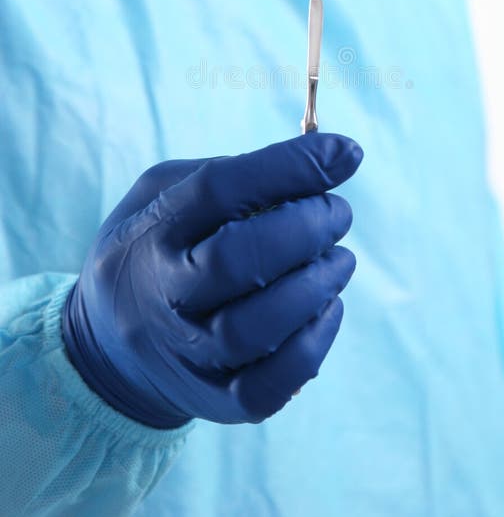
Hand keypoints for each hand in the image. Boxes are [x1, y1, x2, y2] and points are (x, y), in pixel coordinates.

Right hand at [62, 133, 362, 427]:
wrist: (108, 347)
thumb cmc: (157, 248)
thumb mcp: (167, 192)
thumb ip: (236, 175)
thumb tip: (325, 164)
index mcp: (151, 231)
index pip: (220, 189)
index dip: (290, 166)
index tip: (346, 152)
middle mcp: (160, 296)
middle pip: (239, 260)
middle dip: (307, 228)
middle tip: (338, 213)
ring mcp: (183, 355)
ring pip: (256, 328)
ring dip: (316, 285)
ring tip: (340, 259)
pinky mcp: (210, 401)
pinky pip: (267, 387)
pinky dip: (313, 344)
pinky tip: (328, 307)